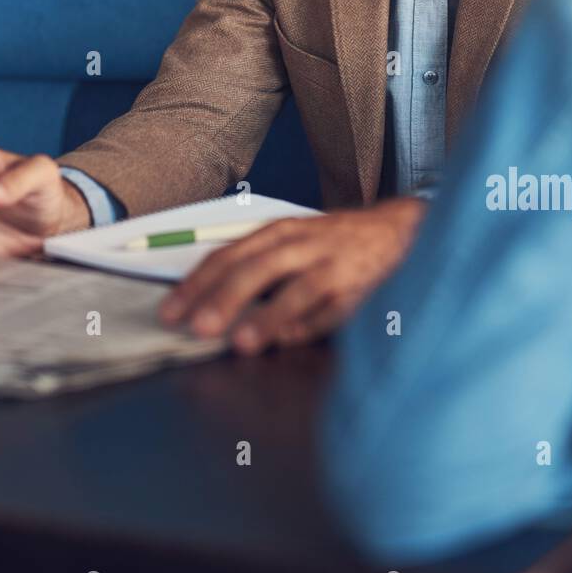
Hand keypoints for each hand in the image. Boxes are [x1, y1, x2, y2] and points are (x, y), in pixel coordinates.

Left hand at [158, 196, 426, 352]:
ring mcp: (333, 264)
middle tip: (196, 327)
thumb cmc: (334, 244)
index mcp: (278, 233)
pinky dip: (311, 327)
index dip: (196, 284)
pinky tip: (289, 342)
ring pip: (297, 288)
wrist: (401, 230)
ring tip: (242, 342)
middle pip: (256, 268)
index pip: (228, 255)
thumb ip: (256, 271)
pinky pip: (332, 310)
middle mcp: (302, 244)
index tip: (170, 310)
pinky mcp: (361, 287)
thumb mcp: (292, 244)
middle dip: (223, 299)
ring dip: (268, 316)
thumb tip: (209, 306)